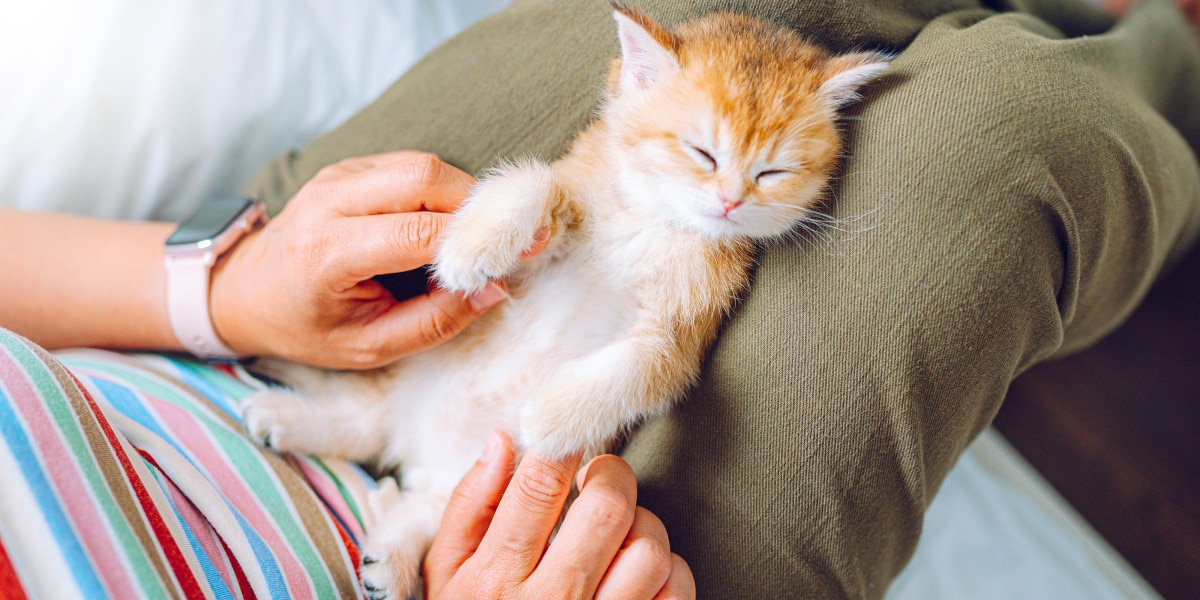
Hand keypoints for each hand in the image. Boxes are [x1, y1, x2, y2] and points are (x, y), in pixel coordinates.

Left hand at [210, 152, 535, 368]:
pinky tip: (450, 225)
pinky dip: (442, 191)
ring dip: (464, 196)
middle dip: (479, 206)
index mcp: (328, 252)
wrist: (245, 291)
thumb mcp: (367, 347)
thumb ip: (434, 322)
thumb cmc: (304, 327)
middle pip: (426, 178)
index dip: (480, 241)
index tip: (530, 248)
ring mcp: (337, 176)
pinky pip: (411, 166)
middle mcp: (329, 202)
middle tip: (513, 237)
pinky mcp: (348, 168)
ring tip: (483, 236)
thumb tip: (495, 289)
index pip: (419, 233)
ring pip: (423, 165)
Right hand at [424, 431, 695, 599]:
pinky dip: (669, 571)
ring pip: (652, 545)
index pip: (540, 482)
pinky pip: (679, 589)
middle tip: (599, 479)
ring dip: (642, 526)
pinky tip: (638, 575)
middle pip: (609, 504)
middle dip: (610, 474)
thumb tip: (503, 441)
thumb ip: (471, 506)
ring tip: (619, 534)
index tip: (565, 438)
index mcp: (497, 578)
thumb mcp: (447, 578)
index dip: (562, 443)